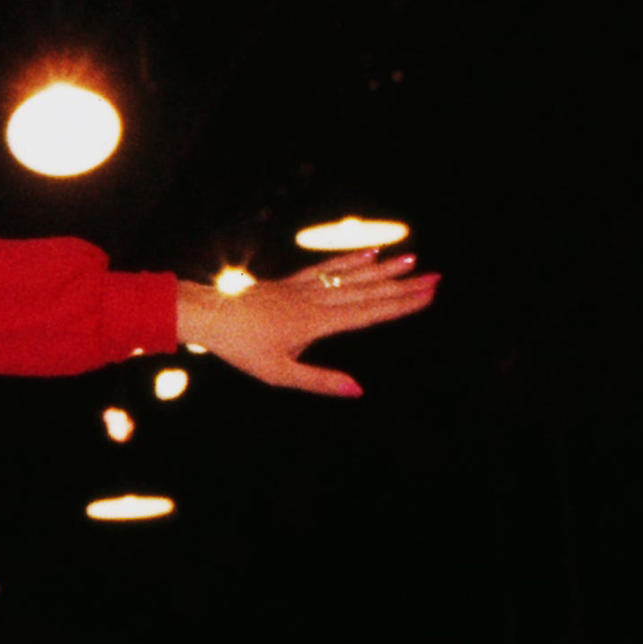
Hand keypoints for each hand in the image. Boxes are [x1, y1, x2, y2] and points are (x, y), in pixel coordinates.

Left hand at [177, 249, 440, 397]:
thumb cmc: (240, 347)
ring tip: (411, 259)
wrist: (207, 315)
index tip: (428, 295)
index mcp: (317, 323)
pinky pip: (327, 269)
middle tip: (435, 277)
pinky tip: (369, 253)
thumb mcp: (278, 373)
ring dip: (383, 269)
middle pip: (367, 292)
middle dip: (403, 286)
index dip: (400, 305)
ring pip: (351, 276)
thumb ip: (320, 381)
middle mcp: (316, 300)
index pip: (369, 313)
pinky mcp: (291, 282)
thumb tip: (358, 390)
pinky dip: (350, 261)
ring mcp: (303, 288)